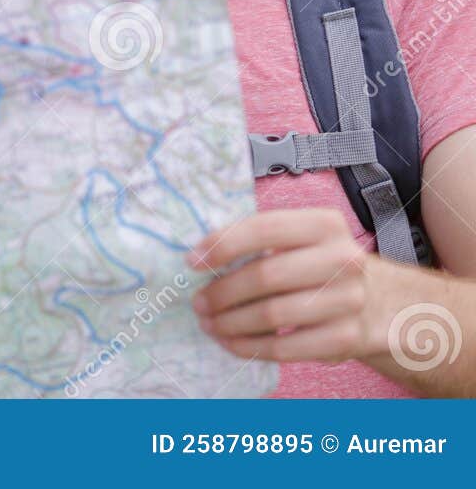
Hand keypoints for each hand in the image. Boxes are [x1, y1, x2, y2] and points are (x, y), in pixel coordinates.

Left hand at [189, 208, 389, 363]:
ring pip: (274, 314)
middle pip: (266, 276)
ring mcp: (349, 300)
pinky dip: (251, 346)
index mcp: (324, 224)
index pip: (263, 229)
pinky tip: (231, 342)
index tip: (191, 262)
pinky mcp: (347, 338)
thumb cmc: (319, 265)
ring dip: (231, 322)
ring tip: (209, 323)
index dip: (222, 245)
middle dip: (222, 292)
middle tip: (198, 301)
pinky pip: (287, 347)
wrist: (379, 302)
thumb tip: (200, 258)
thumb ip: (260, 241)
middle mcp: (343, 259)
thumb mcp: (300, 239)